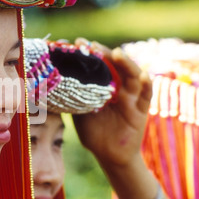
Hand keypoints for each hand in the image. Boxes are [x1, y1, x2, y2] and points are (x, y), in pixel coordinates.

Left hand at [71, 38, 152, 168]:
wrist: (108, 155)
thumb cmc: (94, 133)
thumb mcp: (79, 113)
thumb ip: (72, 99)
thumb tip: (51, 86)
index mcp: (105, 87)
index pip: (100, 65)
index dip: (91, 54)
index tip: (78, 43)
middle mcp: (119, 89)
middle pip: (116, 66)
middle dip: (105, 54)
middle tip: (93, 45)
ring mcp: (131, 98)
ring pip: (132, 76)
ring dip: (126, 64)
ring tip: (117, 54)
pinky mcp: (140, 111)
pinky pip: (146, 96)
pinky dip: (146, 85)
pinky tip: (144, 75)